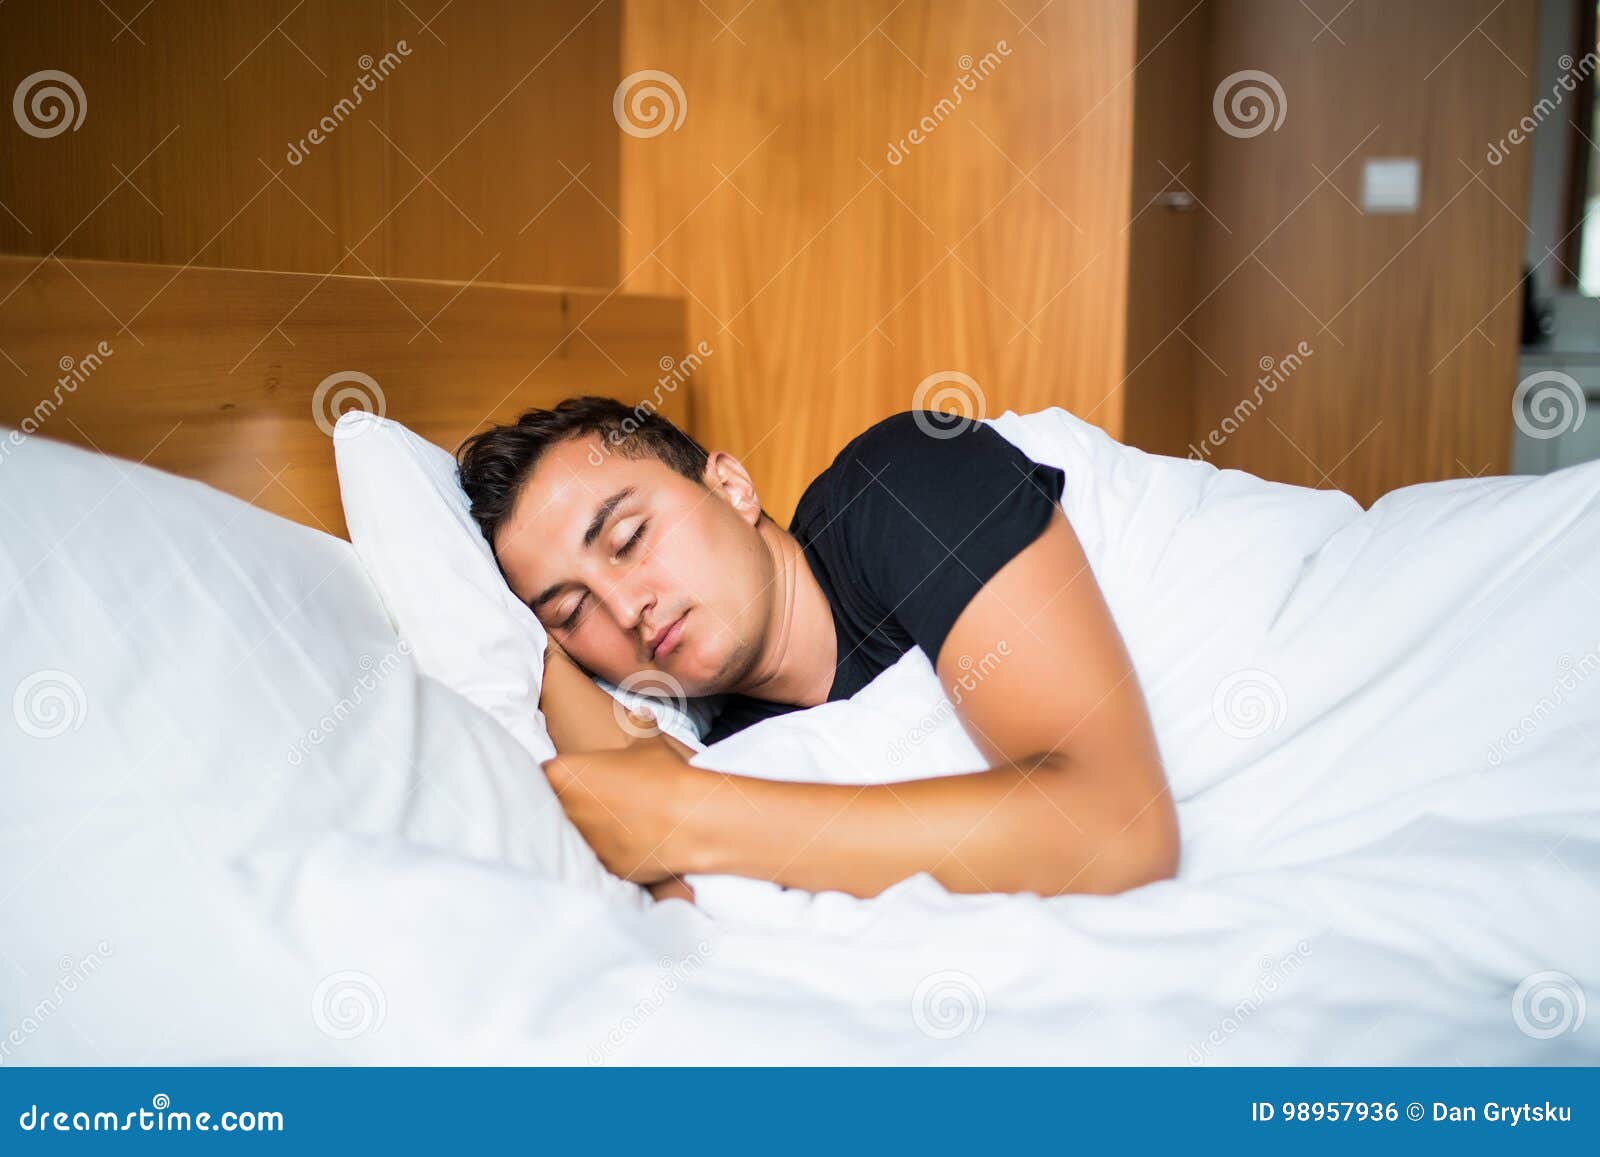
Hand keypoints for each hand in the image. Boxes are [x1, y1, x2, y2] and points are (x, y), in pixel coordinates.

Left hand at [542, 711, 701, 883]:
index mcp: (564, 774)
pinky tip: (633, 837)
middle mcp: (564, 809)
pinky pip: (600, 855)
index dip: (566, 775)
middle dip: (574, 802)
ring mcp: (581, 840)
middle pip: (557, 805)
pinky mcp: (601, 865)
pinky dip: (611, 848)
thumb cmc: (664, 775)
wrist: (689, 818)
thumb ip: (637, 726)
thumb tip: (640, 716)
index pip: (547, 774)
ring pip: (577, 833)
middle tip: (602, 796)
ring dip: (591, 826)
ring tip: (620, 817)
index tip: (584, 776)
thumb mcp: (648, 743)